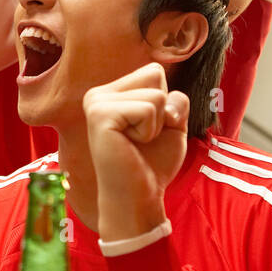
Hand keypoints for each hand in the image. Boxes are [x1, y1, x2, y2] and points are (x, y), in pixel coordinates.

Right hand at [83, 63, 189, 241]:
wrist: (138, 198)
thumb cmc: (152, 163)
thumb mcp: (172, 123)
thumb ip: (175, 98)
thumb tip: (167, 90)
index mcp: (110, 93)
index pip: (154, 72)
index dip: (165, 104)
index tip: (148, 131)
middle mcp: (98, 94)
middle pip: (155, 75)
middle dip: (163, 111)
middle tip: (143, 138)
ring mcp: (96, 103)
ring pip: (156, 94)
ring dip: (157, 125)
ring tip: (137, 144)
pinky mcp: (100, 116)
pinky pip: (147, 109)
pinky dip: (150, 131)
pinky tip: (131, 146)